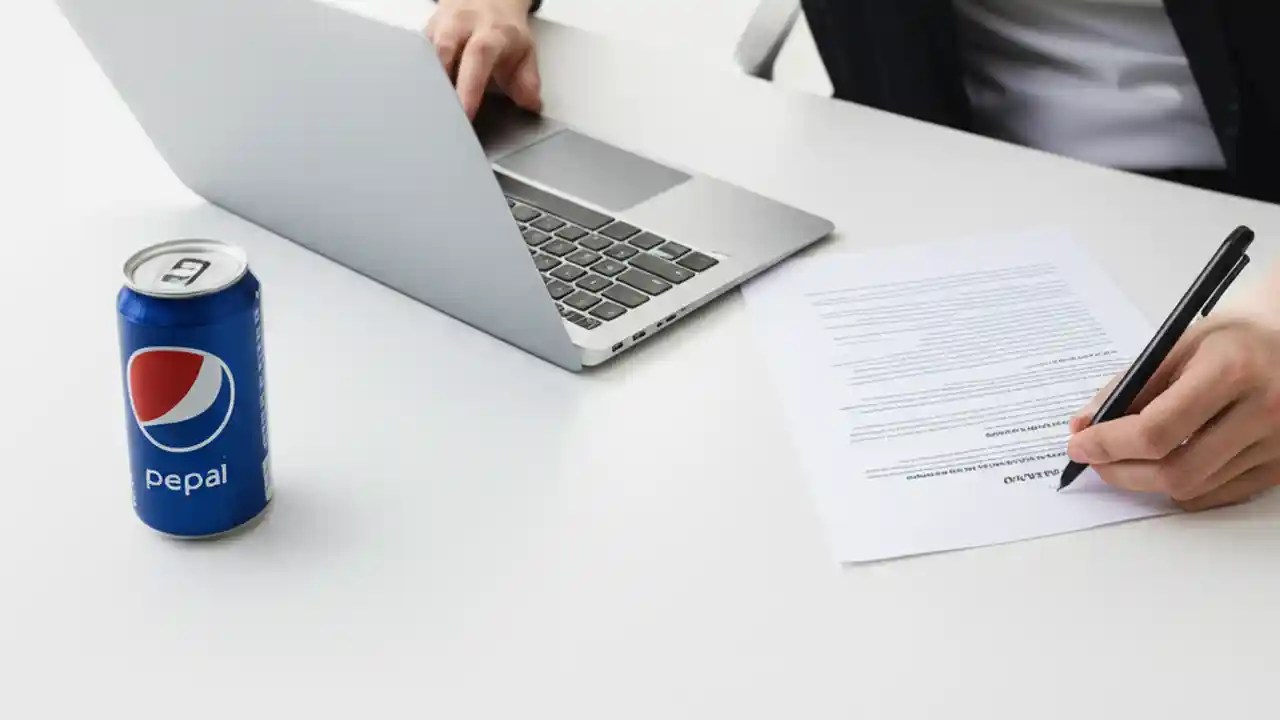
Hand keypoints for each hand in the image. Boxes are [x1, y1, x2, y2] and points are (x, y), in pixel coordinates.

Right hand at [425, 0, 541, 119]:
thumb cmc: (503, 32)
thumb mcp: (525, 53)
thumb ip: (528, 82)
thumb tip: (530, 105)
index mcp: (491, 31)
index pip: (478, 57)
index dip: (469, 87)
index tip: (465, 115)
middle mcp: (462, 24)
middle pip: (444, 51)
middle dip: (441, 88)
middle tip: (441, 119)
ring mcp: (439, 26)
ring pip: (425, 54)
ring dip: (425, 84)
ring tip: (426, 112)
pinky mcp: (423, 33)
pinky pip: (415, 56)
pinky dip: (416, 77)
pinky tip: (419, 98)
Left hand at [1067, 317, 1279, 510]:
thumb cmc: (1226, 342)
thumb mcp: (1174, 346)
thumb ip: (1127, 386)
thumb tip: (1082, 427)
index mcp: (1231, 371)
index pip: (1157, 430)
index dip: (1109, 444)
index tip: (1079, 446)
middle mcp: (1264, 411)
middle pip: (1176, 470)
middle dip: (1122, 472)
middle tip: (1097, 461)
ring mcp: (1279, 443)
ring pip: (1194, 487)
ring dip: (1146, 480)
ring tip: (1127, 458)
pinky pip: (1218, 494)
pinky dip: (1181, 486)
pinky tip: (1167, 463)